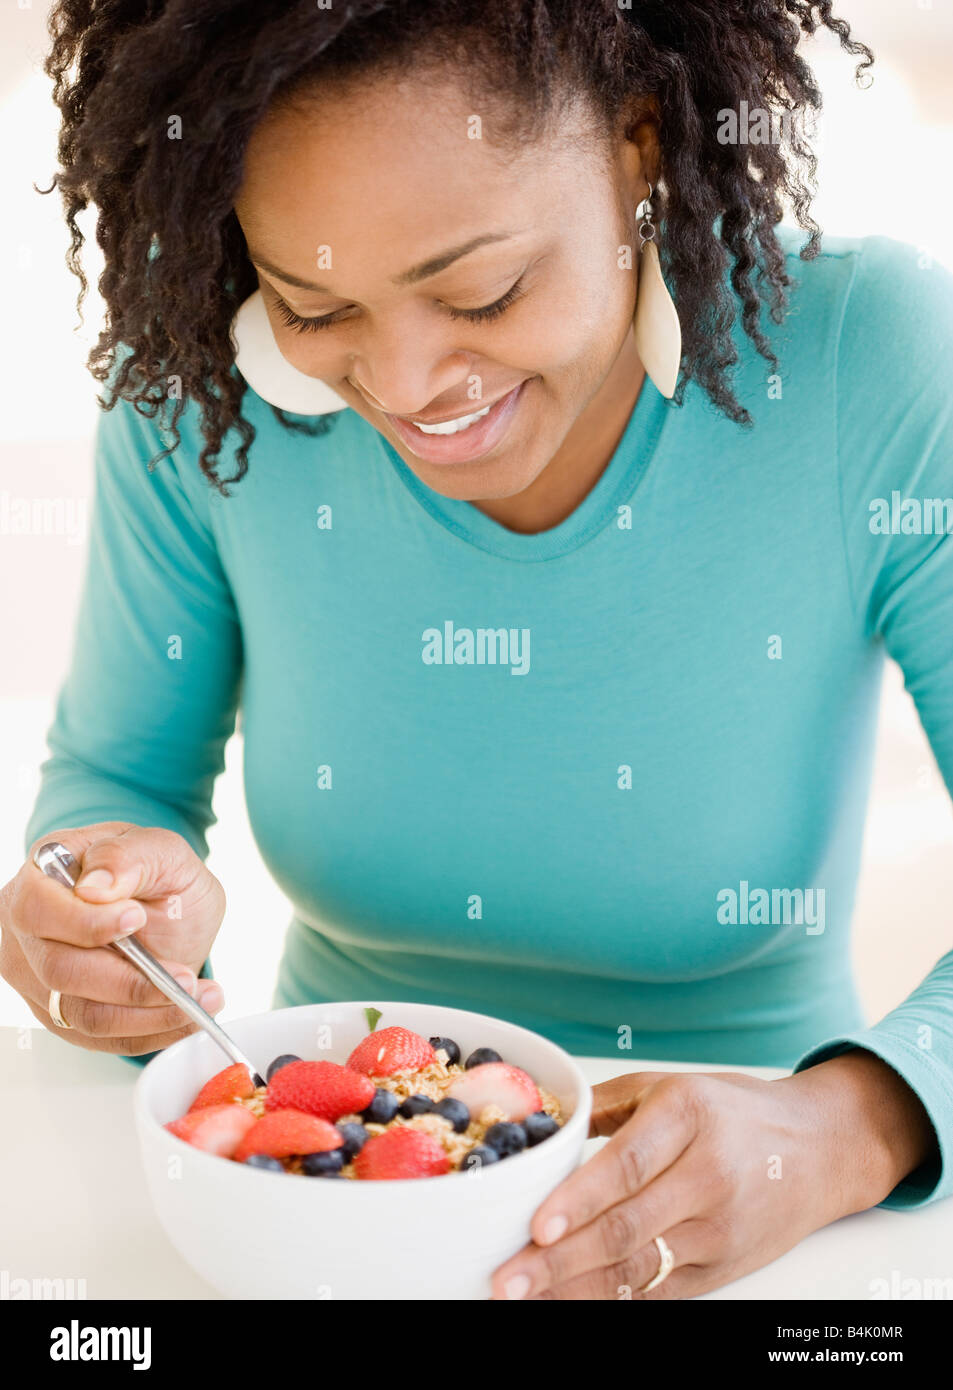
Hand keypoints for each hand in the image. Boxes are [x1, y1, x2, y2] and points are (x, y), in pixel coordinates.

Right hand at [0, 821, 225, 1053]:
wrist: (167, 907)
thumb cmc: (155, 873)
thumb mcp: (159, 849)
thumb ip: (128, 857)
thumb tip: (95, 886)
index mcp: (42, 877)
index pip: (39, 909)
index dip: (86, 922)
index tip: (135, 918)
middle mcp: (28, 929)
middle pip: (58, 970)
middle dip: (128, 981)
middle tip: (184, 976)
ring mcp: (38, 975)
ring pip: (79, 1014)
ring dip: (146, 1014)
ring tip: (197, 997)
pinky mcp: (60, 1012)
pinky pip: (99, 1037)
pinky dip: (148, 1033)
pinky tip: (184, 1016)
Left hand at [490, 1056, 934, 1300]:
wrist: (821, 1148)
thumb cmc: (735, 1111)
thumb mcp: (672, 1084)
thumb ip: (606, 1103)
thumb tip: (543, 1125)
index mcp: (689, 1115)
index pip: (630, 1165)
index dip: (581, 1199)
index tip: (538, 1225)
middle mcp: (708, 1174)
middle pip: (627, 1227)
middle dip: (560, 1261)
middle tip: (507, 1278)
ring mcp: (720, 1228)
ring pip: (640, 1269)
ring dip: (577, 1290)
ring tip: (526, 1298)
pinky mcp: (725, 1268)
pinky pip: (662, 1292)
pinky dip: (613, 1302)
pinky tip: (572, 1303)